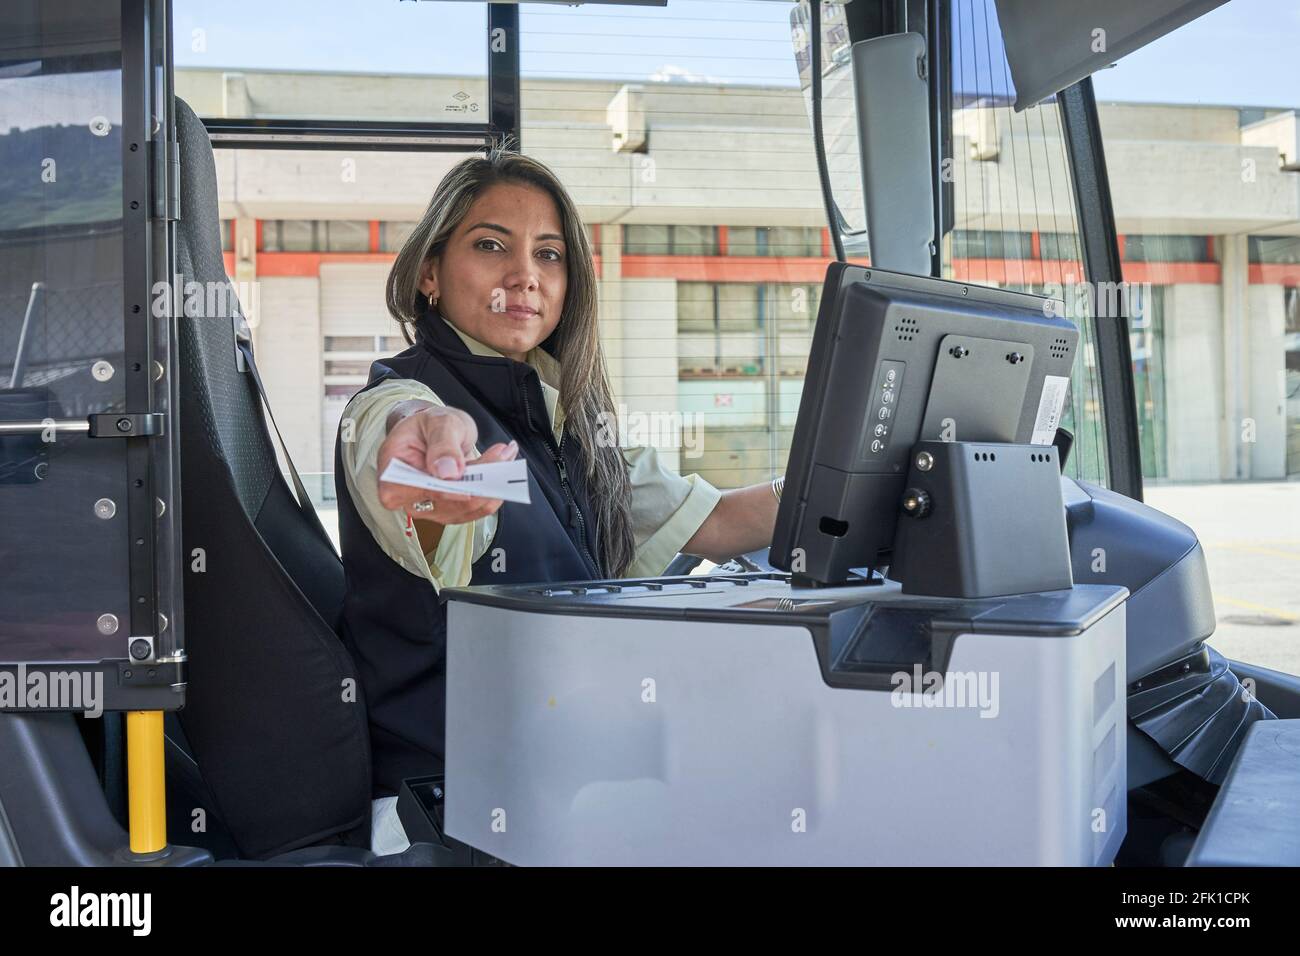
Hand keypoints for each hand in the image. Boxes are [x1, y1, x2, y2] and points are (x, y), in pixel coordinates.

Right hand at [376, 404, 517, 524]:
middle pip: (445, 503)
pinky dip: (492, 488)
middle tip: (502, 456)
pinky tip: (502, 466)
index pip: (415, 490)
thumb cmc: (430, 425)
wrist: (436, 431)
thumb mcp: (437, 422)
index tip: (471, 485)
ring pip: (465, 508)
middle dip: (478, 483)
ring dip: (491, 484)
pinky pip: (475, 508)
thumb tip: (447, 472)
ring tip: (505, 454)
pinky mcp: (449, 509)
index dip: (443, 492)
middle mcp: (407, 495)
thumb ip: (442, 444)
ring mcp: (428, 505)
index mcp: (392, 472)